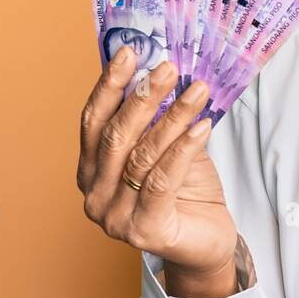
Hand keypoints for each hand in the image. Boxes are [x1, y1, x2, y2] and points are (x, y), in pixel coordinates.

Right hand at [77, 49, 238, 297]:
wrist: (208, 244)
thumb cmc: (187, 195)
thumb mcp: (169, 149)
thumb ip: (158, 122)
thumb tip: (166, 73)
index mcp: (90, 172)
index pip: (92, 122)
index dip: (109, 86)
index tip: (129, 53)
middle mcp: (94, 195)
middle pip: (115, 136)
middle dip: (142, 97)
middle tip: (168, 68)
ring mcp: (115, 217)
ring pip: (142, 155)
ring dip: (172, 117)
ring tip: (198, 90)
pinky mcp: (145, 231)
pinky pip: (162, 180)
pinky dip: (184, 149)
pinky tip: (202, 126)